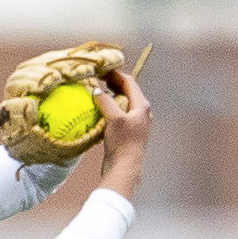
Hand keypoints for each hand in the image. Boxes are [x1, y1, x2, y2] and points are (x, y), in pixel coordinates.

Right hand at [94, 69, 151, 199]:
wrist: (125, 168)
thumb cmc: (122, 142)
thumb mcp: (113, 119)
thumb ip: (105, 101)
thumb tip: (95, 88)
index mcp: (142, 106)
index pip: (129, 82)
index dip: (115, 74)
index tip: (102, 69)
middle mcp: (142, 112)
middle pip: (128, 91)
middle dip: (114, 84)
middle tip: (99, 78)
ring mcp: (136, 123)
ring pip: (124, 103)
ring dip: (112, 96)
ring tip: (99, 92)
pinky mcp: (128, 133)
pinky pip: (120, 114)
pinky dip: (111, 108)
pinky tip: (101, 111)